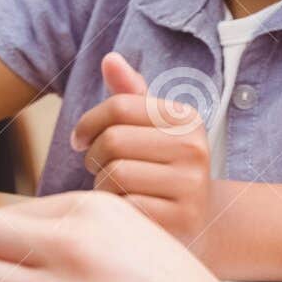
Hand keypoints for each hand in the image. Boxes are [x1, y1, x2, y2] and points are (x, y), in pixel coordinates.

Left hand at [71, 53, 214, 253]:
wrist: (201, 223)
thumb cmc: (163, 169)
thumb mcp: (152, 129)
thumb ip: (129, 94)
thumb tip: (110, 58)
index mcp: (186, 118)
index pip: (119, 105)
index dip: (88, 123)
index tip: (80, 139)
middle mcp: (194, 147)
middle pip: (113, 140)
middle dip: (94, 157)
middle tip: (99, 169)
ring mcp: (190, 185)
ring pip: (114, 174)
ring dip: (102, 185)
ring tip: (116, 189)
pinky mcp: (179, 219)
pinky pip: (124, 206)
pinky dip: (115, 209)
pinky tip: (127, 211)